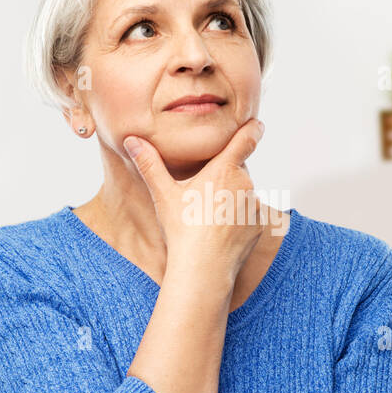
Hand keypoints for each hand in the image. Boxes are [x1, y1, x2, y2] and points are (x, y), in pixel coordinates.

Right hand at [123, 117, 265, 285]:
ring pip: (244, 193)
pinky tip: (221, 230)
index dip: (252, 129)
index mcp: (224, 169)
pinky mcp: (259, 225)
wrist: (203, 268)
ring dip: (232, 198)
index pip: (246, 139)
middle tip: (204, 194)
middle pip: (238, 170)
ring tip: (209, 217)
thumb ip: (150, 164)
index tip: (257, 123)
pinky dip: (239, 218)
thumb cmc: (183, 230)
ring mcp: (255, 205)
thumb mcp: (164, 194)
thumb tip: (131, 140)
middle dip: (225, 175)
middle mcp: (245, 183)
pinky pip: (251, 214)